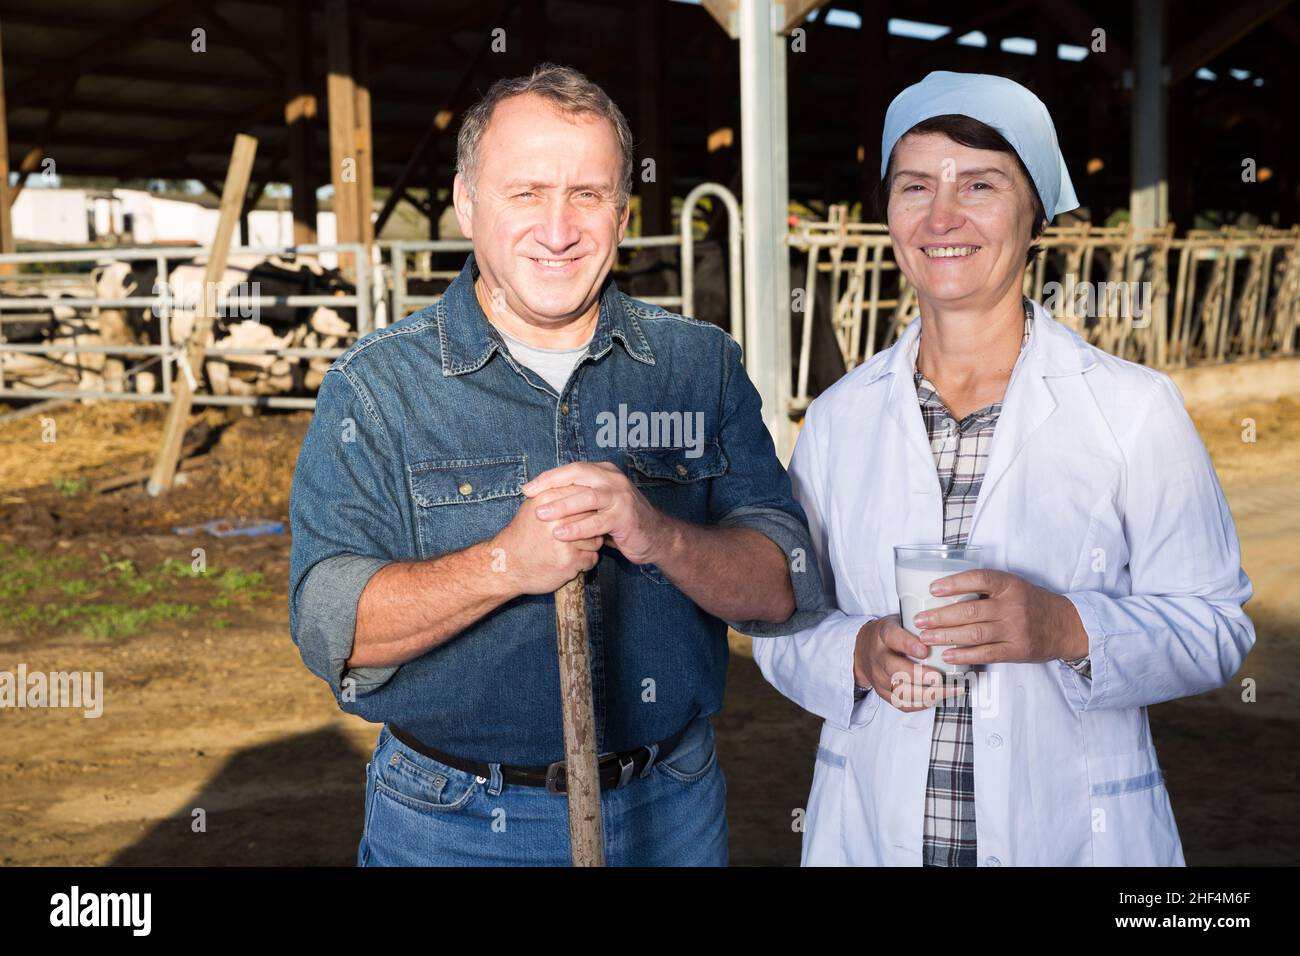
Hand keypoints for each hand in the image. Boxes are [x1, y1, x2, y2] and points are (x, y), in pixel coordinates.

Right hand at [489, 487, 602, 595]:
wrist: (507, 565)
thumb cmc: (524, 535)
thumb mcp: (534, 507)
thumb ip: (556, 495)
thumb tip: (584, 486)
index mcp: (548, 500)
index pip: (583, 495)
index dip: (588, 506)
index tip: (585, 514)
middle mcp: (556, 518)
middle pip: (593, 516)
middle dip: (591, 525)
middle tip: (582, 533)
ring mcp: (564, 541)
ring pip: (596, 539)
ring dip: (589, 546)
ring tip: (573, 549)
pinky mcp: (569, 561)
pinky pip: (592, 558)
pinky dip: (585, 562)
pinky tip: (571, 561)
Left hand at [523, 462, 672, 565]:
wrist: (655, 536)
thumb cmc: (620, 521)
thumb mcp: (598, 505)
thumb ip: (578, 496)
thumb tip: (544, 497)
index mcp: (604, 472)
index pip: (572, 469)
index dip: (549, 477)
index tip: (527, 488)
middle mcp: (613, 479)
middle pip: (578, 474)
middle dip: (551, 484)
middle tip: (530, 496)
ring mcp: (621, 496)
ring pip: (587, 496)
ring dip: (562, 506)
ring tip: (541, 514)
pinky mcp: (626, 516)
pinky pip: (598, 521)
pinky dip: (578, 528)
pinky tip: (561, 535)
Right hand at [854, 614, 962, 711]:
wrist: (863, 651)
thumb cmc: (888, 636)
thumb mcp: (899, 622)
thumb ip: (919, 627)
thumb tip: (948, 630)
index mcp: (883, 635)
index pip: (892, 638)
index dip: (908, 645)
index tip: (925, 650)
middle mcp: (879, 657)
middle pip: (894, 669)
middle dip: (917, 675)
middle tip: (937, 677)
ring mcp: (879, 677)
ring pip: (900, 691)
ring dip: (926, 693)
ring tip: (949, 691)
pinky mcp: (883, 693)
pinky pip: (902, 704)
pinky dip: (922, 703)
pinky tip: (938, 698)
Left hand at [912, 569, 1088, 666]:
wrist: (1066, 626)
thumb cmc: (1033, 603)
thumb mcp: (1014, 586)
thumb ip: (988, 588)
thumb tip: (947, 591)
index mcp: (1010, 585)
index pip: (979, 579)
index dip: (954, 583)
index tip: (932, 588)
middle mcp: (1012, 606)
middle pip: (970, 610)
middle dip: (940, 616)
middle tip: (919, 620)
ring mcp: (1015, 629)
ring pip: (974, 633)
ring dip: (946, 636)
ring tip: (925, 637)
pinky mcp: (1017, 650)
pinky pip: (986, 653)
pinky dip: (964, 655)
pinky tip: (947, 655)